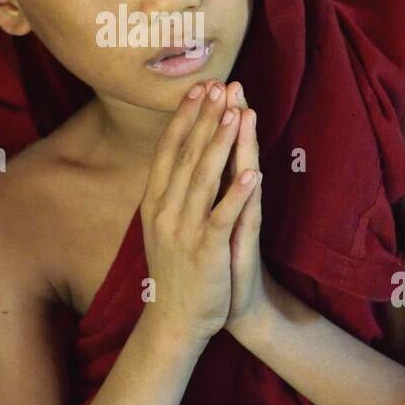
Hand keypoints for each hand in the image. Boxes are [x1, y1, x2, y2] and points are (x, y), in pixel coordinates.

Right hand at [140, 82, 258, 346]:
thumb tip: (181, 151)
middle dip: (205, 119)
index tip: (199, 88)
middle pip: (187, 156)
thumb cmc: (177, 268)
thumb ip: (172, 189)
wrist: (177, 319)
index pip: (169, 150)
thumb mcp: (165, 223)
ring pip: (204, 179)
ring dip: (221, 144)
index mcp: (154, 201)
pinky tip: (250, 172)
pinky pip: (222, 217)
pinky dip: (236, 194)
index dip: (185, 117)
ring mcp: (184, 230)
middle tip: (220, 85)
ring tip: (235, 113)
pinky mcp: (207, 251)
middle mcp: (165, 211)